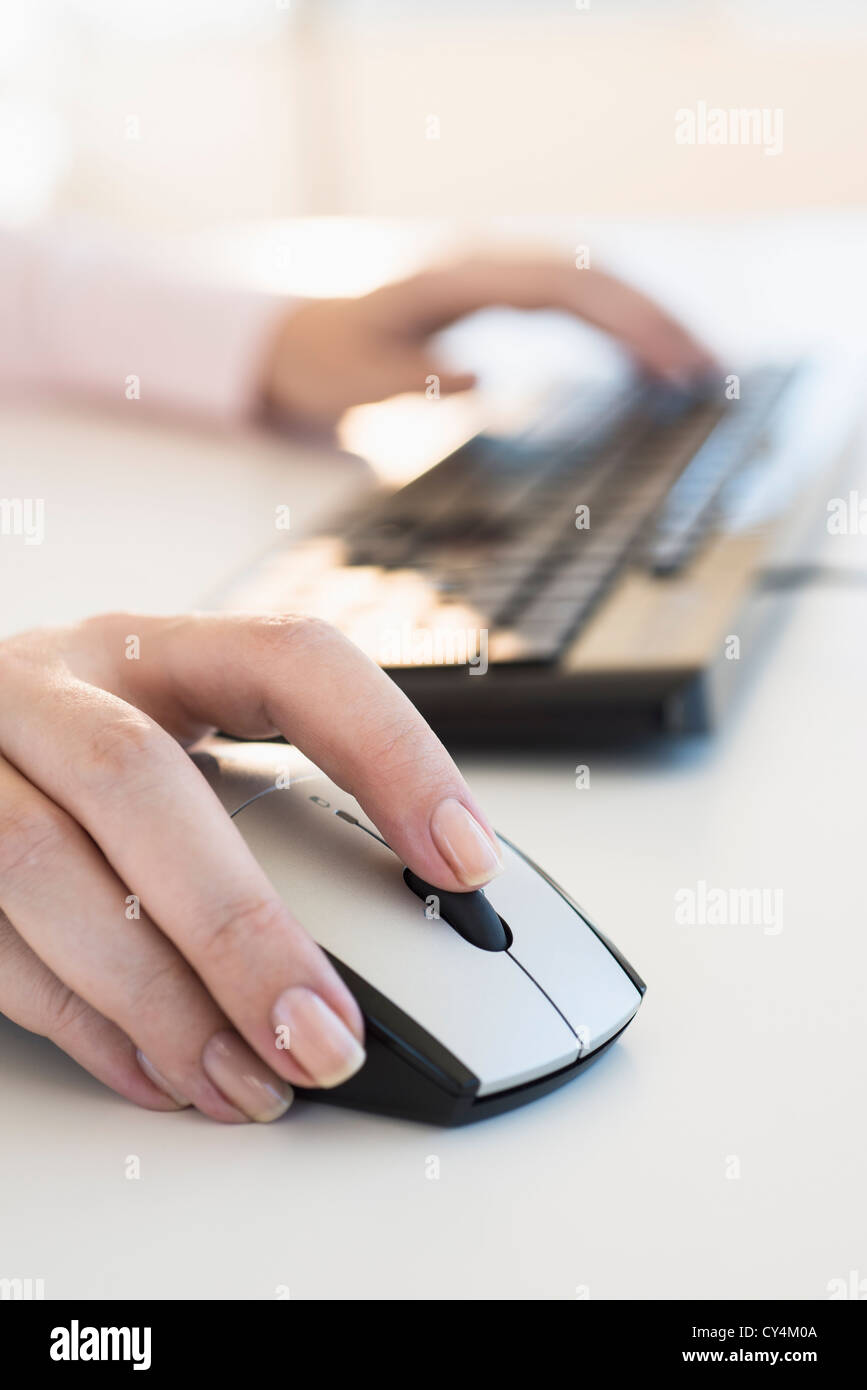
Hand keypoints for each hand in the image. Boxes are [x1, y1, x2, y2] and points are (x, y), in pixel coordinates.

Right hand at [0, 612, 501, 1121]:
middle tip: (325, 1035)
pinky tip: (162, 1074)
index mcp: (152, 648)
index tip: (465, 860)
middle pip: (139, 779)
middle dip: (239, 925)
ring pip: (40, 866)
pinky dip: (81, 1025)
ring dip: (155, 997)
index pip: (289, 658)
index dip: (389, 750)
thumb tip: (398, 931)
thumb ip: (264, 812)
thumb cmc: (83, 760)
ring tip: (246, 1082)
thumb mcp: (177, 746)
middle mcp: (51, 685)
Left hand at [261, 255, 715, 425]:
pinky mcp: (505, 299)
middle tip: (705, 373)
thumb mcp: (353, 379)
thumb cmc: (327, 361)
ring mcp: (500, 277)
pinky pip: (578, 304)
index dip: (622, 321)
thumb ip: (407, 380)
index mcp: (459, 278)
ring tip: (699, 369)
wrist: (303, 342)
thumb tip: (475, 379)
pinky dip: (620, 330)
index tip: (666, 363)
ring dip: (648, 322)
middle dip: (654, 321)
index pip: (562, 287)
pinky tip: (651, 364)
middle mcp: (488, 266)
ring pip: (595, 285)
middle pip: (593, 277)